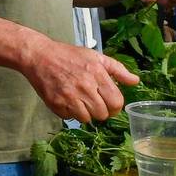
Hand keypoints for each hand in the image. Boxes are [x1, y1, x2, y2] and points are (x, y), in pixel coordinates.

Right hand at [23, 38, 139, 123]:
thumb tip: (135, 81)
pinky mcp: (56, 103)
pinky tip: (67, 101)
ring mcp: (69, 96)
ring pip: (87, 119)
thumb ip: (117, 70)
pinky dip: (70, 113)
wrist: (39, 56)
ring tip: (80, 102)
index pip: (116, 102)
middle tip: (94, 104)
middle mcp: (85, 86)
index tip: (110, 105)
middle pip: (103, 114)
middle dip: (101, 111)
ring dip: (86, 114)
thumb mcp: (95, 57)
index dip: (115, 107)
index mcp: (97, 74)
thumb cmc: (68, 55)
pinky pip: (70, 118)